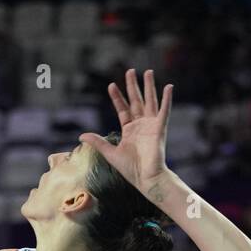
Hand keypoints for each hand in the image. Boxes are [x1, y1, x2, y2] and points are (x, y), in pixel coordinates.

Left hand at [80, 68, 172, 195]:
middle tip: (130, 71)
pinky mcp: (160, 128)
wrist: (145, 178)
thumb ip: (97, 142)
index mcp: (129, 130)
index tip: (111, 86)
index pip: (122, 109)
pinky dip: (167, 99)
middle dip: (132, 86)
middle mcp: (140, 125)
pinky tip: (169, 87)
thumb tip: (81, 136)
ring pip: (150, 101)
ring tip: (148, 72)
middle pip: (136, 100)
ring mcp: (151, 125)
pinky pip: (164, 111)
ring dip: (149, 86)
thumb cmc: (130, 169)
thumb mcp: (110, 153)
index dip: (117, 97)